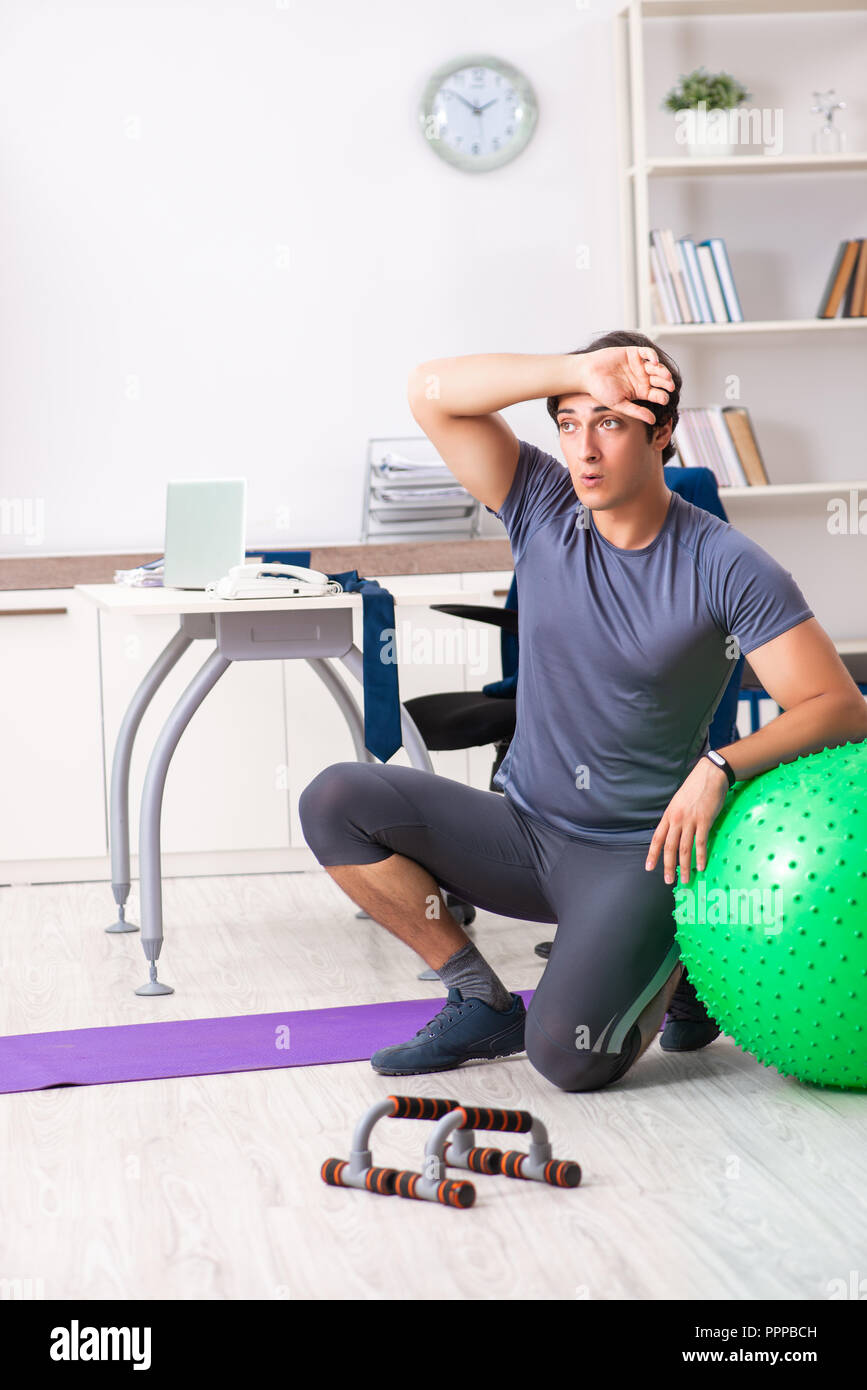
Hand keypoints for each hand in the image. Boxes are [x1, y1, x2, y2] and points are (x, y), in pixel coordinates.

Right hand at [577, 346, 674, 426]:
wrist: (588, 373)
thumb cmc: (600, 390)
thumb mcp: (619, 404)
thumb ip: (636, 411)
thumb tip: (652, 421)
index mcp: (640, 391)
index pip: (656, 394)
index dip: (662, 396)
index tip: (664, 399)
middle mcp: (642, 378)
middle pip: (660, 380)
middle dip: (666, 383)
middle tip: (670, 386)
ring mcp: (639, 365)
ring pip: (657, 367)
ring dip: (663, 371)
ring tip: (665, 376)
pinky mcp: (634, 353)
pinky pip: (648, 353)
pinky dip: (653, 356)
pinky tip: (654, 362)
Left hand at [645, 757, 728, 885]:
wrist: (709, 775)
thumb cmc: (695, 788)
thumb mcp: (679, 803)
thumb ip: (675, 818)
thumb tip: (674, 833)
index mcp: (669, 815)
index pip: (657, 838)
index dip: (652, 854)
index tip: (649, 867)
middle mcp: (677, 819)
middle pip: (669, 847)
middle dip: (668, 866)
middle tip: (668, 881)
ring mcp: (690, 820)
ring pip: (684, 848)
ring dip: (684, 866)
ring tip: (684, 879)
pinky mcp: (704, 820)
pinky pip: (700, 842)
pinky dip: (700, 856)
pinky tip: (700, 867)